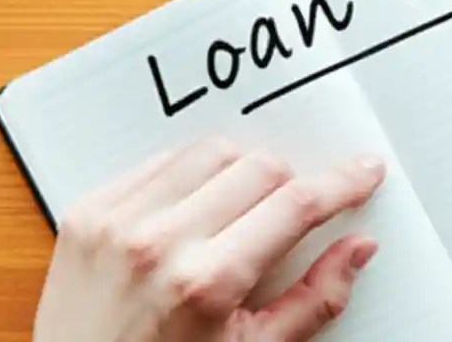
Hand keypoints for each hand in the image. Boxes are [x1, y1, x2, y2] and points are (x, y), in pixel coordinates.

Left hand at [33, 137, 386, 341]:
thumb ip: (314, 300)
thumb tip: (357, 248)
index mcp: (206, 283)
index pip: (295, 206)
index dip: (341, 183)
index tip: (363, 172)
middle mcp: (158, 243)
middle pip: (258, 167)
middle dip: (290, 183)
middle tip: (292, 214)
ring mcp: (117, 222)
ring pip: (210, 151)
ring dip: (239, 171)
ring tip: (239, 212)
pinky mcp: (88, 212)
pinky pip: (158, 161)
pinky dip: (187, 175)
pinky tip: (193, 208)